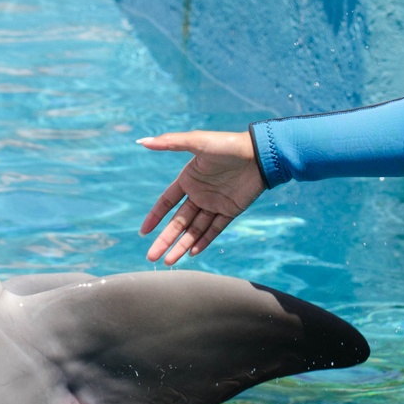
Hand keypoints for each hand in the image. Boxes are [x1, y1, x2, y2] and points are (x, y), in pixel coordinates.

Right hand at [138, 131, 264, 264]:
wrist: (260, 153)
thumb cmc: (227, 144)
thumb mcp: (197, 141)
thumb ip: (170, 143)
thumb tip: (143, 142)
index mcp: (188, 179)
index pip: (166, 203)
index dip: (154, 217)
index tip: (144, 232)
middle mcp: (199, 194)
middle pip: (178, 222)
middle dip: (165, 240)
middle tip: (152, 256)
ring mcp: (214, 204)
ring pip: (194, 230)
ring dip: (182, 246)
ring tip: (168, 262)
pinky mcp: (230, 211)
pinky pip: (215, 229)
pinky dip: (204, 242)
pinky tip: (192, 253)